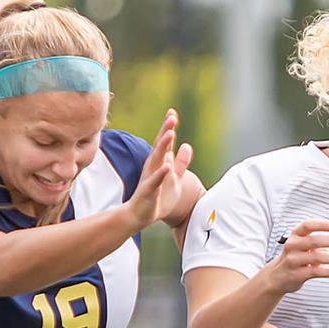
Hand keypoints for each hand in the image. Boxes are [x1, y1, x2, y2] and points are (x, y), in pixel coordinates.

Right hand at [124, 110, 192, 230]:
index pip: (164, 142)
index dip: (168, 128)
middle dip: (166, 131)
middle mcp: (153, 167)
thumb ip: (181, 162)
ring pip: (156, 159)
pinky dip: (160, 173)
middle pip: (160, 146)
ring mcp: (150, 178)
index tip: (172, 112)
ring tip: (170, 133)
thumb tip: (188, 145)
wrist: (140, 215)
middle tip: (171, 117)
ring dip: (163, 146)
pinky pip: (155, 181)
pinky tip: (166, 166)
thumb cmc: (158, 196)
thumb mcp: (174, 178)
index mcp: (159, 163)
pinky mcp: (148, 191)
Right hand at [260, 219, 328, 293]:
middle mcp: (292, 246)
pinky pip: (315, 272)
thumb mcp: (302, 245)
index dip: (322, 225)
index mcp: (295, 235)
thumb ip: (318, 242)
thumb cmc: (293, 258)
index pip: (307, 225)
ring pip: (316, 257)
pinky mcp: (296, 274)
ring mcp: (293, 260)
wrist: (276, 277)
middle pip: (314, 241)